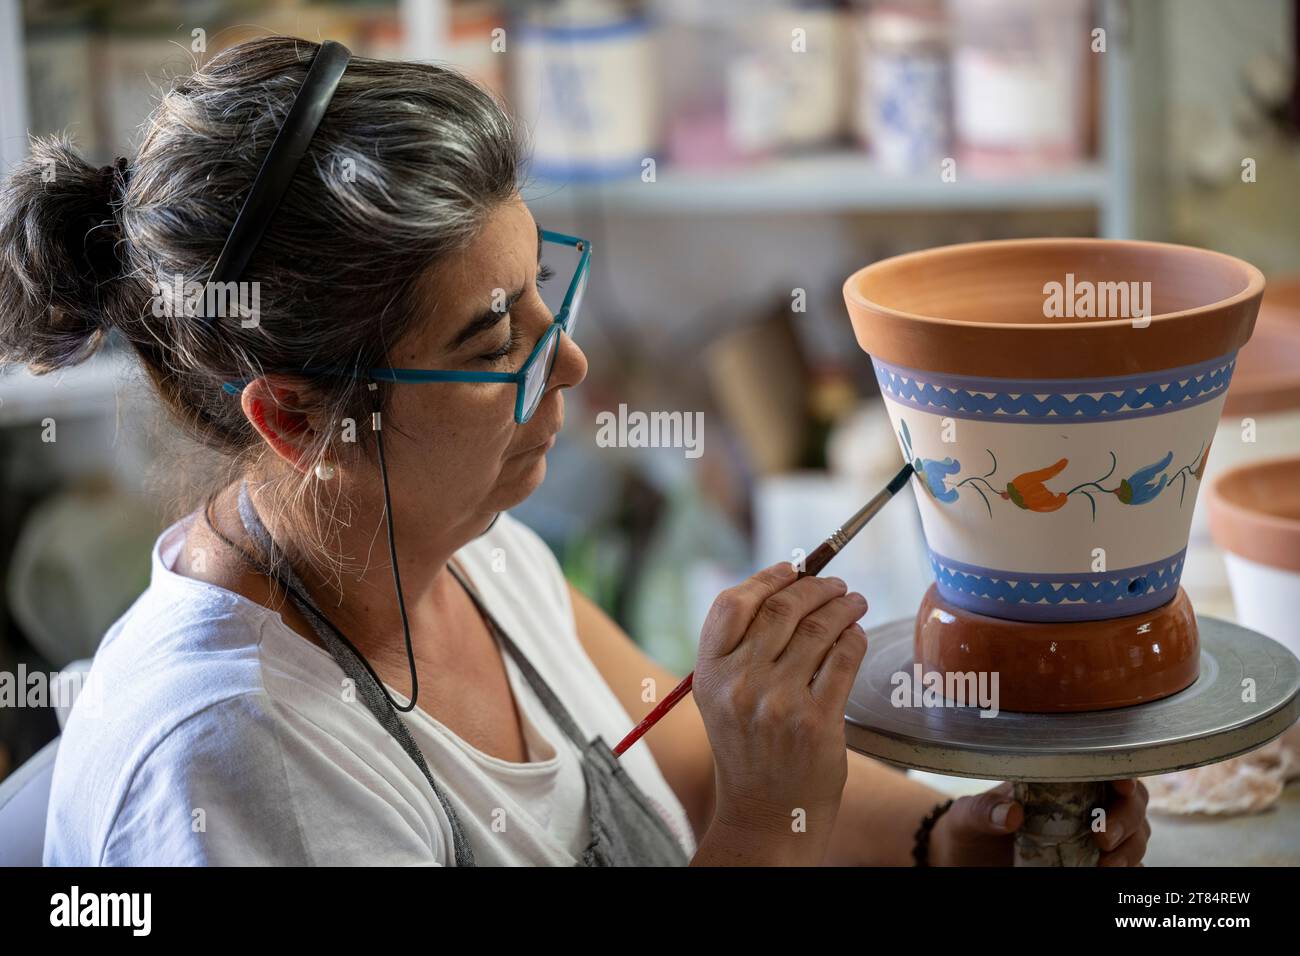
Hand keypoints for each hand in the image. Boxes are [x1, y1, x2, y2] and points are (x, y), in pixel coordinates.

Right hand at [692, 562, 868, 865]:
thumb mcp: (723, 698)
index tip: (793, 568)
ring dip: (843, 606)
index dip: (767, 577)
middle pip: (782, 608)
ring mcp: (778, 702)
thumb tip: (783, 590)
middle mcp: (739, 684)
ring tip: (855, 601)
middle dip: (816, 586)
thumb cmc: (748, 750)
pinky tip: (857, 635)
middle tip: (836, 583)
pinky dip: (855, 638)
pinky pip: (843, 658)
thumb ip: (741, 649)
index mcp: (709, 673)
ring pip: (819, 629)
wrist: (765, 815)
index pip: (733, 603)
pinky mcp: (817, 721)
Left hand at [927, 779, 1150, 866]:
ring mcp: (1088, 838)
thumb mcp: (967, 817)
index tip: (1122, 784)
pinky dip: (1130, 868)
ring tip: (1107, 866)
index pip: (1100, 767)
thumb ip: (983, 811)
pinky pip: (1125, 864)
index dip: (1120, 771)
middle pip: (1129, 802)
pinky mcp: (1088, 864)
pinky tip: (1118, 873)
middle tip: (1103, 838)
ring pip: (1134, 835)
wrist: (964, 863)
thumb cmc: (968, 831)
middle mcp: (1081, 806)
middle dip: (1127, 818)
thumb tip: (1011, 814)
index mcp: (1056, 782)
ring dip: (1131, 848)